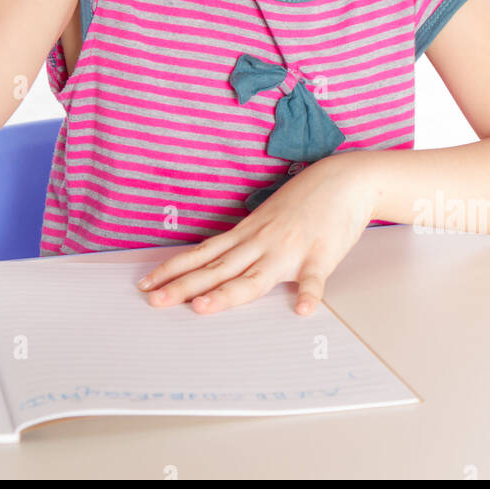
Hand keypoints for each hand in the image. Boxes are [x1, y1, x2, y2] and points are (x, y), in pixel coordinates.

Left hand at [135, 152, 376, 315]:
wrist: (343, 179)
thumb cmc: (305, 200)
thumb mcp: (266, 218)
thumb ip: (244, 242)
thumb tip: (217, 261)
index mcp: (246, 234)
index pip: (202, 254)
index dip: (173, 269)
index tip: (146, 283)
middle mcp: (260, 242)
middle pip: (217, 269)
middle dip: (184, 286)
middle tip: (154, 301)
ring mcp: (289, 250)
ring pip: (253, 277)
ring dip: (227, 293)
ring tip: (202, 308)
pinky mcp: (320, 255)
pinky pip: (313, 278)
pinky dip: (308, 293)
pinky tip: (302, 309)